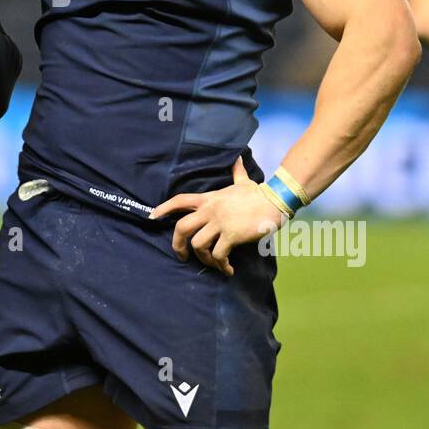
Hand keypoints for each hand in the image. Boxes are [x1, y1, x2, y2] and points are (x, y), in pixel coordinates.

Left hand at [150, 158, 285, 276]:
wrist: (275, 200)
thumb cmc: (259, 193)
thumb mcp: (243, 182)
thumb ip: (236, 172)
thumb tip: (238, 159)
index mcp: (209, 199)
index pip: (180, 200)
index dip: (164, 208)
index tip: (152, 216)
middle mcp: (210, 211)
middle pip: (182, 228)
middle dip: (177, 245)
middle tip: (182, 256)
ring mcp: (220, 223)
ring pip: (198, 245)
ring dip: (204, 259)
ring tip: (214, 264)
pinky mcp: (232, 235)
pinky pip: (219, 255)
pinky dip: (222, 266)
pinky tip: (228, 270)